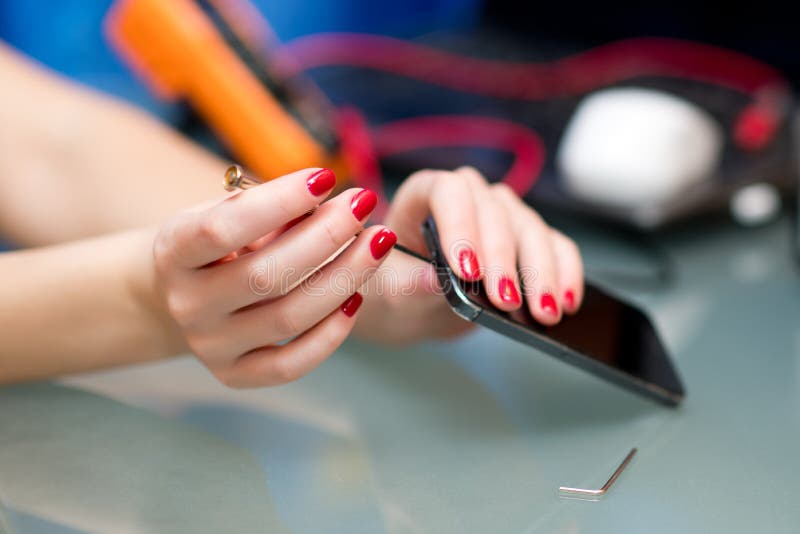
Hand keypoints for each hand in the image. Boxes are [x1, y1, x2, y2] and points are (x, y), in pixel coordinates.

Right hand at [152, 168, 395, 386]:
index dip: (279, 201)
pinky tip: (356, 297)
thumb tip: (336, 205)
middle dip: (327, 235)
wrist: (177, 295)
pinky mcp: (234, 375)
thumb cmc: (216, 243)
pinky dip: (330, 333)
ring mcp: (209, 345)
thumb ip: (269, 208)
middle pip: (266, 275)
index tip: (325, 177)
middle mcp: (187, 303)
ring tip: (376, 243)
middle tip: (365, 203)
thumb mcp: (224, 212)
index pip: (224, 228)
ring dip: (344, 277)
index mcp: (174, 252)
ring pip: (288, 317)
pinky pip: (291, 364)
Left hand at [353, 167, 583, 343]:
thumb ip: (408, 285)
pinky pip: (556, 245)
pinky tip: (565, 302)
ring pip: (530, 227)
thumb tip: (433, 280)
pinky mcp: (528, 240)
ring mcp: (502, 215)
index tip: (467, 272)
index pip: (447, 192)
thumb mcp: (390, 293)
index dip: (460, 226)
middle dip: (503, 258)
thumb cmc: (393, 289)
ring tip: (542, 312)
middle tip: (506, 301)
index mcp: (424, 194)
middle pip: (495, 211)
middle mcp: (468, 197)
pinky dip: (564, 273)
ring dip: (540, 272)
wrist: (412, 306)